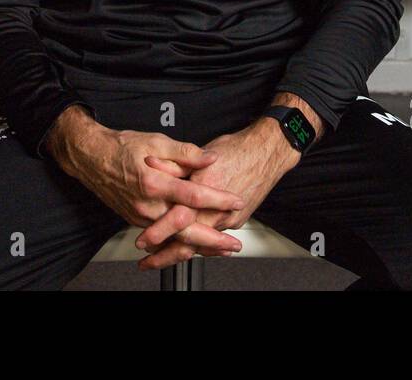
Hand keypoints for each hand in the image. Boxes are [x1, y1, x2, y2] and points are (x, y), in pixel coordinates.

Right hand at [45, 105, 247, 257]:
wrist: (90, 158)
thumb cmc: (121, 147)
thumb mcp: (156, 142)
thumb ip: (186, 153)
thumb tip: (210, 158)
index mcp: (154, 182)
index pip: (193, 195)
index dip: (218, 198)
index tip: (236, 200)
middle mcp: (147, 205)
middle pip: (185, 229)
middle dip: (212, 240)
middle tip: (234, 246)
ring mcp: (140, 216)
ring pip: (173, 237)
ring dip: (199, 245)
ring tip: (221, 249)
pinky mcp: (135, 220)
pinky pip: (161, 236)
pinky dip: (179, 242)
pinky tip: (194, 244)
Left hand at [133, 117, 300, 270]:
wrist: (267, 152)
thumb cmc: (236, 149)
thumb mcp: (200, 151)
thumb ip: (175, 162)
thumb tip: (150, 162)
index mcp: (204, 189)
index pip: (177, 218)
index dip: (159, 232)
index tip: (144, 240)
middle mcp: (216, 208)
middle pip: (187, 241)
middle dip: (165, 255)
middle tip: (147, 262)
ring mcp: (228, 218)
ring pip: (200, 244)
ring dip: (179, 252)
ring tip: (161, 259)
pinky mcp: (236, 221)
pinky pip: (213, 239)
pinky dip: (199, 246)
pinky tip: (186, 250)